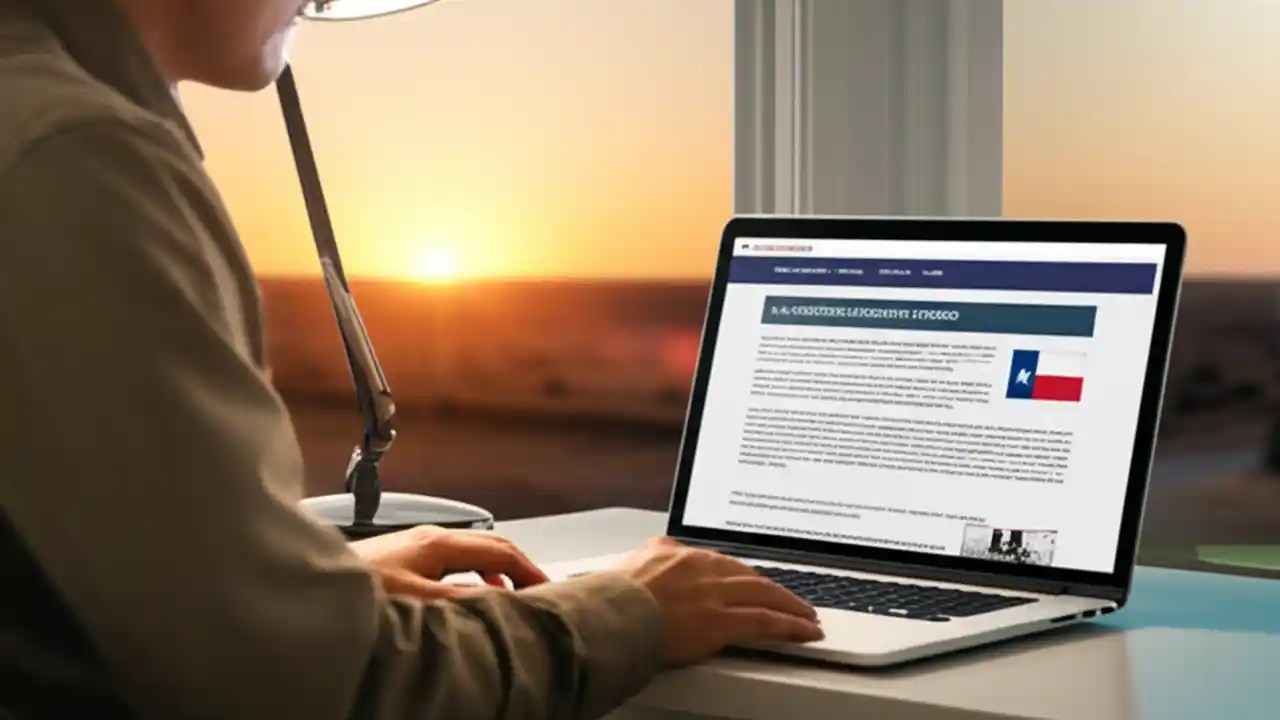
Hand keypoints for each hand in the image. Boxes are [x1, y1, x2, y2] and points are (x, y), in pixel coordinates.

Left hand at [351, 526, 548, 600]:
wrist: (318, 580)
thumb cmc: (360, 585)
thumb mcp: (416, 598)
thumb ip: (459, 599)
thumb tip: (497, 600)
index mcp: (440, 543)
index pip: (501, 551)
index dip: (529, 570)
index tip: (546, 589)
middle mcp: (433, 537)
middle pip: (492, 545)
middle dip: (520, 566)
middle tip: (538, 590)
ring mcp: (421, 543)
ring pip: (475, 551)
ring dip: (499, 571)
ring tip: (512, 595)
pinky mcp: (409, 554)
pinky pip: (458, 559)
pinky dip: (477, 573)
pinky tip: (474, 592)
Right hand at [610, 537, 822, 666]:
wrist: (609, 616)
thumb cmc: (612, 598)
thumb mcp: (633, 562)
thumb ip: (654, 555)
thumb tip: (659, 550)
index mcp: (680, 553)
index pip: (725, 563)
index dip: (745, 577)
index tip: (756, 585)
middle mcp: (702, 568)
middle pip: (750, 576)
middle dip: (774, 589)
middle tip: (793, 600)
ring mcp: (713, 594)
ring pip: (764, 595)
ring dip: (790, 605)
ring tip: (806, 616)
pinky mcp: (720, 620)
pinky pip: (766, 621)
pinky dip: (790, 625)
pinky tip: (806, 630)